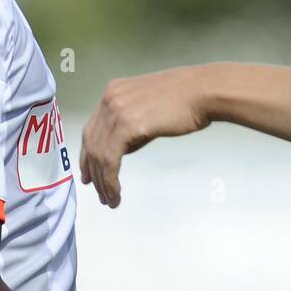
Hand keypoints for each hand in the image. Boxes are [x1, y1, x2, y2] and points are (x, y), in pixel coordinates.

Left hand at [80, 67, 211, 207]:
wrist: (203, 91)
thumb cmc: (185, 99)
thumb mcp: (148, 107)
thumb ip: (131, 123)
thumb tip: (122, 148)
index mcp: (113, 91)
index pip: (92, 129)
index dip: (87, 155)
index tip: (89, 175)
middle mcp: (109, 99)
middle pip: (91, 143)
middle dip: (93, 172)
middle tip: (99, 194)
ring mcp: (117, 111)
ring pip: (99, 155)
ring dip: (102, 182)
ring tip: (109, 200)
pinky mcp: (127, 126)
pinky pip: (110, 160)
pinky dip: (110, 180)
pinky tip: (116, 193)